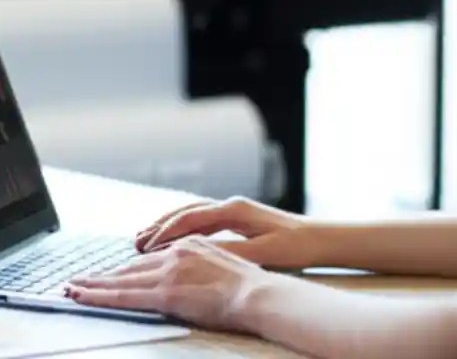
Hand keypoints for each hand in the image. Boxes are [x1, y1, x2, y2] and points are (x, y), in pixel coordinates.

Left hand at [66, 236, 277, 332]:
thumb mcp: (221, 265)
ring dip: (92, 285)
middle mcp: (172, 254)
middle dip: (102, 276)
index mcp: (186, 246)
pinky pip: (123, 296)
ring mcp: (166, 273)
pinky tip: (82, 296)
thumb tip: (186, 280)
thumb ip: (197, 267)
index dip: (124, 269)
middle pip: (129, 268)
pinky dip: (98, 296)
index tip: (108, 273)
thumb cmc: (249, 288)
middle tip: (78, 280)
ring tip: (72, 289)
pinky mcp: (164, 293)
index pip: (147, 260)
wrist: (259, 294)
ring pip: (120, 280)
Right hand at [133, 197, 319, 270]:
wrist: (320, 238)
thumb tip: (198, 251)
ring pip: (190, 213)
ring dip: (167, 225)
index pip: (190, 218)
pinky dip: (182, 227)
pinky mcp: (236, 217)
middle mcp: (229, 204)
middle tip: (137, 241)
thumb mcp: (263, 252)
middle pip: (185, 212)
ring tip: (146, 237)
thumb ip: (230, 251)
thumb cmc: (296, 246)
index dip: (166, 232)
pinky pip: (200, 219)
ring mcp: (232, 209)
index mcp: (234, 210)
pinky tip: (173, 237)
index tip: (148, 245)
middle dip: (159, 226)